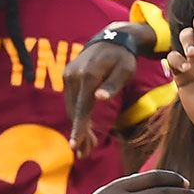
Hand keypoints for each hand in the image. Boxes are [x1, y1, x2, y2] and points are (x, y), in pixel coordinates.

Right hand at [64, 39, 137, 158]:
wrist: (110, 39)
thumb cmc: (123, 58)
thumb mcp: (125, 71)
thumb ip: (113, 85)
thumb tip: (99, 98)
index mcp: (89, 76)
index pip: (82, 107)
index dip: (79, 128)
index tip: (74, 146)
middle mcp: (74, 76)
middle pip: (75, 111)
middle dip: (80, 133)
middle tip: (86, 154)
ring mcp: (68, 76)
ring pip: (71, 108)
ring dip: (78, 126)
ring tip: (87, 146)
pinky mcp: (67, 76)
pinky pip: (71, 100)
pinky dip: (77, 115)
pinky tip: (84, 128)